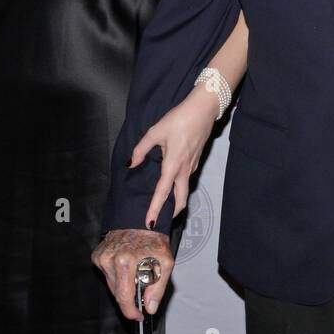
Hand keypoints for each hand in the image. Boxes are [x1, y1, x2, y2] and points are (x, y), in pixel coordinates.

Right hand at [92, 229, 173, 320]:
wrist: (140, 218)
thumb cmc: (154, 238)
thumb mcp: (165, 262)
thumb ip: (158, 288)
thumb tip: (150, 307)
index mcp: (126, 263)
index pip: (124, 298)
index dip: (131, 312)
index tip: (139, 316)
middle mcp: (110, 260)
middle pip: (117, 294)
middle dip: (130, 298)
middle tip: (143, 290)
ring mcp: (102, 258)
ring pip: (112, 285)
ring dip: (124, 285)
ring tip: (136, 272)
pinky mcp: (97, 256)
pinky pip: (107, 274)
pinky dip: (117, 275)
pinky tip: (126, 265)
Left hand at [130, 85, 217, 227]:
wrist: (203, 110)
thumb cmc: (179, 120)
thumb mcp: (155, 132)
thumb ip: (141, 149)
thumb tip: (131, 163)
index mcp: (173, 165)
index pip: (162, 192)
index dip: (155, 209)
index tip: (150, 223)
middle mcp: (184, 170)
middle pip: (181, 199)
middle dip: (172, 212)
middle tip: (160, 219)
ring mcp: (192, 166)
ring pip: (184, 189)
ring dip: (175, 199)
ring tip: (163, 204)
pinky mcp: (196, 161)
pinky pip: (186, 179)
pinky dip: (179, 187)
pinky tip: (171, 181)